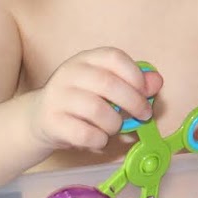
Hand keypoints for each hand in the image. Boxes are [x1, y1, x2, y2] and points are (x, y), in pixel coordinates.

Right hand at [25, 48, 162, 151]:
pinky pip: (85, 133)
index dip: (135, 75)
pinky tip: (98, 138)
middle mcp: (69, 73)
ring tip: (114, 127)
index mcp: (86, 59)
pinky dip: (99, 140)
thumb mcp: (106, 86)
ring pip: (97, 110)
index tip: (146, 92)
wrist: (40, 118)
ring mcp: (58, 96)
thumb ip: (133, 82)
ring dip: (115, 124)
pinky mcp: (52, 121)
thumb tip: (157, 82)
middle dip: (134, 102)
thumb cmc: (82, 100)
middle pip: (109, 84)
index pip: (114, 57)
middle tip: (144, 115)